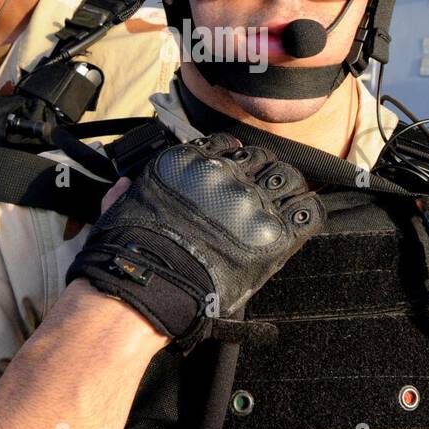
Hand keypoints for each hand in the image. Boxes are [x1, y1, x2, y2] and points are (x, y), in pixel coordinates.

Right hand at [67, 133, 323, 350]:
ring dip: (287, 190)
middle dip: (262, 173)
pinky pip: (308, 211)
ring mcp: (251, 202)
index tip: (233, 173)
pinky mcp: (272, 234)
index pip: (225, 144)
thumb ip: (128, 191)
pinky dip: (308, 214)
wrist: (147, 284)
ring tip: (283, 207)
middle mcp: (225, 175)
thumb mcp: (120, 208)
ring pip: (289, 177)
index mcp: (190, 163)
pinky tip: (301, 222)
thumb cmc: (130, 252)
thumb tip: (125, 184)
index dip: (232, 159)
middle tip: (260, 194)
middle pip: (261, 157)